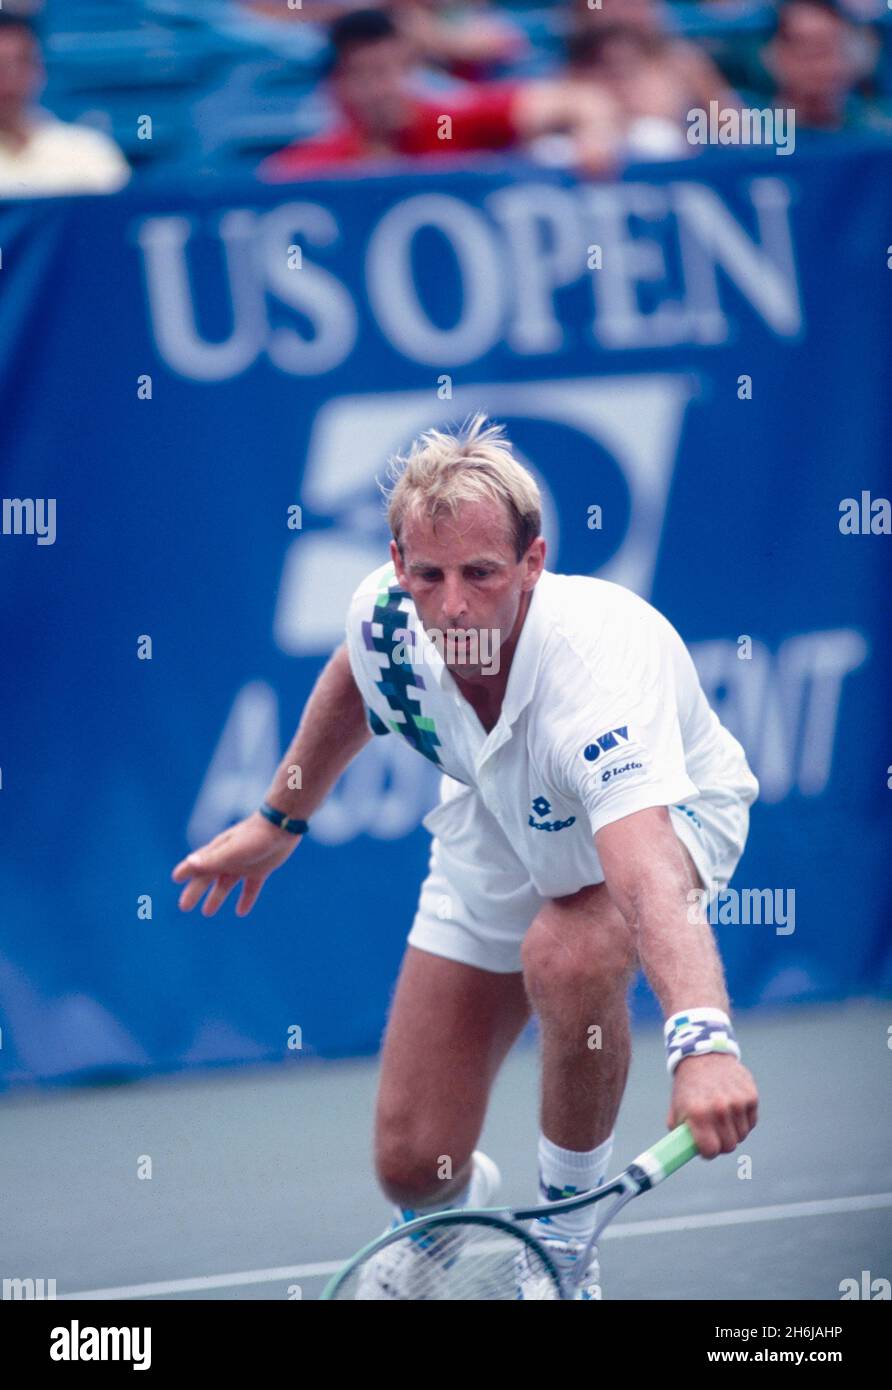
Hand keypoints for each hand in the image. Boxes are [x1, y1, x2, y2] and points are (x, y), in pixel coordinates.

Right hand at [171, 811, 300, 917]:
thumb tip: (190, 863)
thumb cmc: (255, 836)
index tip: (175, 878)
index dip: (186, 871)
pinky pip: (250, 887)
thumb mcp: (233, 850)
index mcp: (218, 852)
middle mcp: (228, 859)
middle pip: (207, 878)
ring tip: (207, 913)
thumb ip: (213, 859)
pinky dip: (245, 899)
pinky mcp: (260, 869)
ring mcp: (244, 864)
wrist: (282, 825)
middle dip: (195, 892)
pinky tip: (241, 912)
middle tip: (184, 907)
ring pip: (225, 884)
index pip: (197, 864)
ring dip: (216, 897)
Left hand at [668, 1054, 757, 1157]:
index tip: (706, 1147)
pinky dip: (744, 1120)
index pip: (711, 1150)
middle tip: (715, 1133)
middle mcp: (719, 1108)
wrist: (704, 1055)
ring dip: (733, 1131)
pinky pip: (751, 1122)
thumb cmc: (688, 1087)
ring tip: (722, 1116)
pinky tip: (732, 1107)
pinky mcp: (751, 1096)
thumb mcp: (677, 1108)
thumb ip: (680, 1133)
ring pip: (742, 1135)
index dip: (708, 1151)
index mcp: (698, 1113)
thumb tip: (682, 1154)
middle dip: (721, 1143)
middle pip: (729, 1146)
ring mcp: (737, 1102)